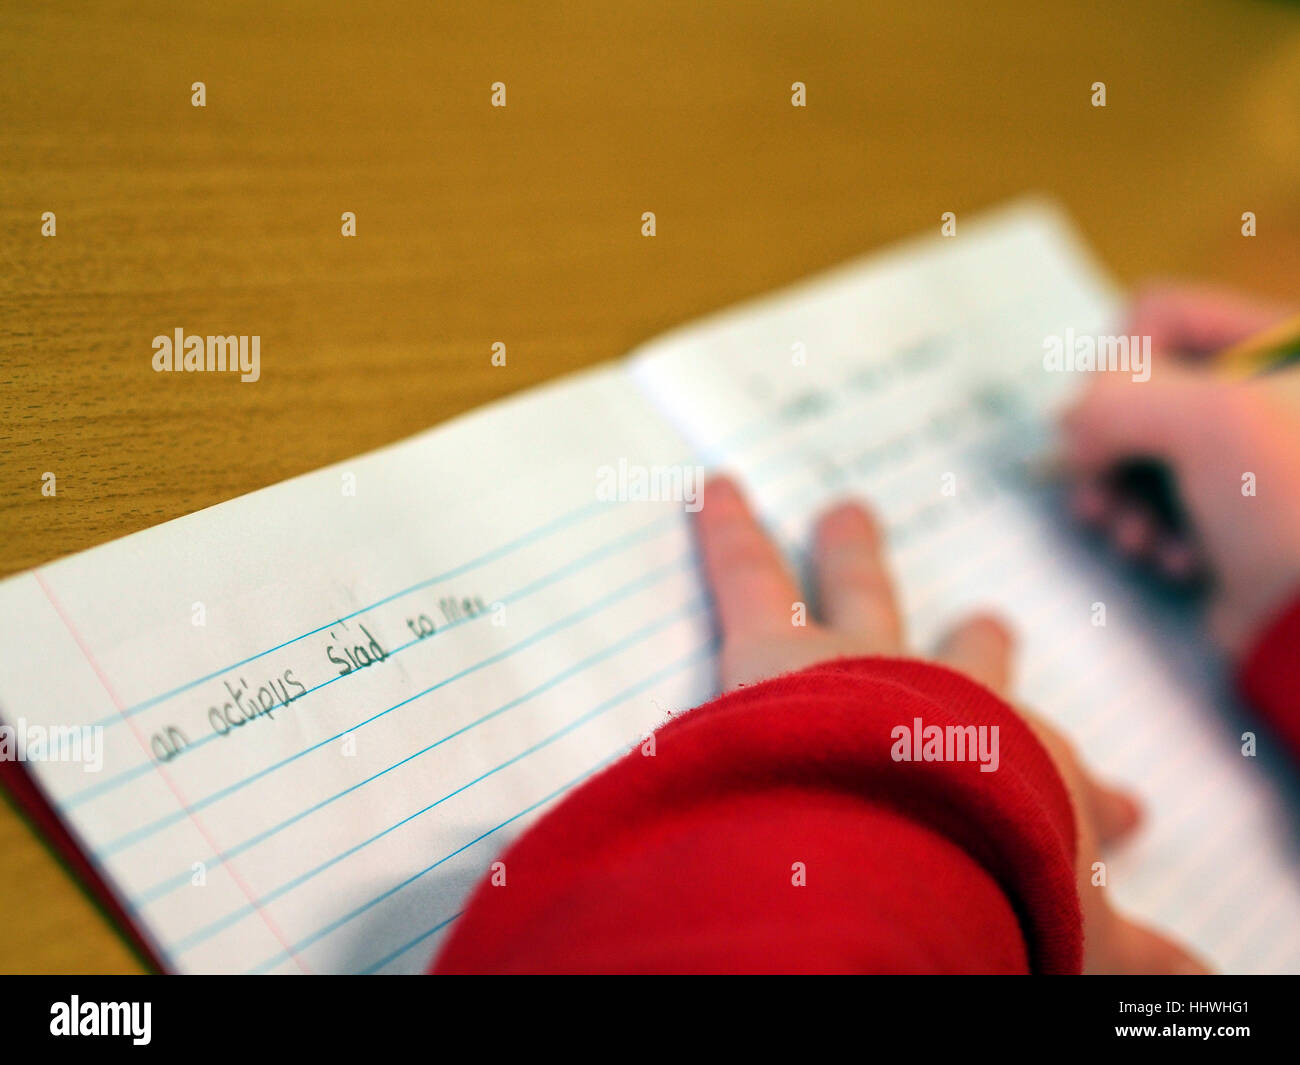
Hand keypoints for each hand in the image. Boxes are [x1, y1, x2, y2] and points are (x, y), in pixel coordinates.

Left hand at [694, 475, 1207, 973]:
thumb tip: (1199, 976)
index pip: (1065, 786)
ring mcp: (862, 669)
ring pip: (860, 592)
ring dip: (852, 552)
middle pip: (969, 663)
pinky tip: (713, 489)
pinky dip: (728, 527)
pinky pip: (748, 571)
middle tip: (990, 621)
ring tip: (845, 515)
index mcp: (1023, 777)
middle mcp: (949, 706)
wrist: (903, 849)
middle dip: (981, 646)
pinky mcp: (774, 650)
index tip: (1127, 807)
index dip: (1095, 800)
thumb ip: (1124, 947)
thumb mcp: (1079, 934)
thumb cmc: (995, 890)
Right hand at [1061, 284, 1299, 655]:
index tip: (1107, 420)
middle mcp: (1266, 390)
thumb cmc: (1293, 501)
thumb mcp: (1207, 421)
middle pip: (1139, 390)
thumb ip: (1116, 399)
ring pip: (1138, 451)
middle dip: (1109, 450)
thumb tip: (1071, 426)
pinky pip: (1158, 501)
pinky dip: (1152, 532)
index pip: (1161, 313)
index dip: (1120, 364)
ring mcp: (1249, 454)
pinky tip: (1173, 561)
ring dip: (1121, 499)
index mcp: (1284, 343)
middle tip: (1096, 494)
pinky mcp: (1232, 512)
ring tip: (1133, 538)